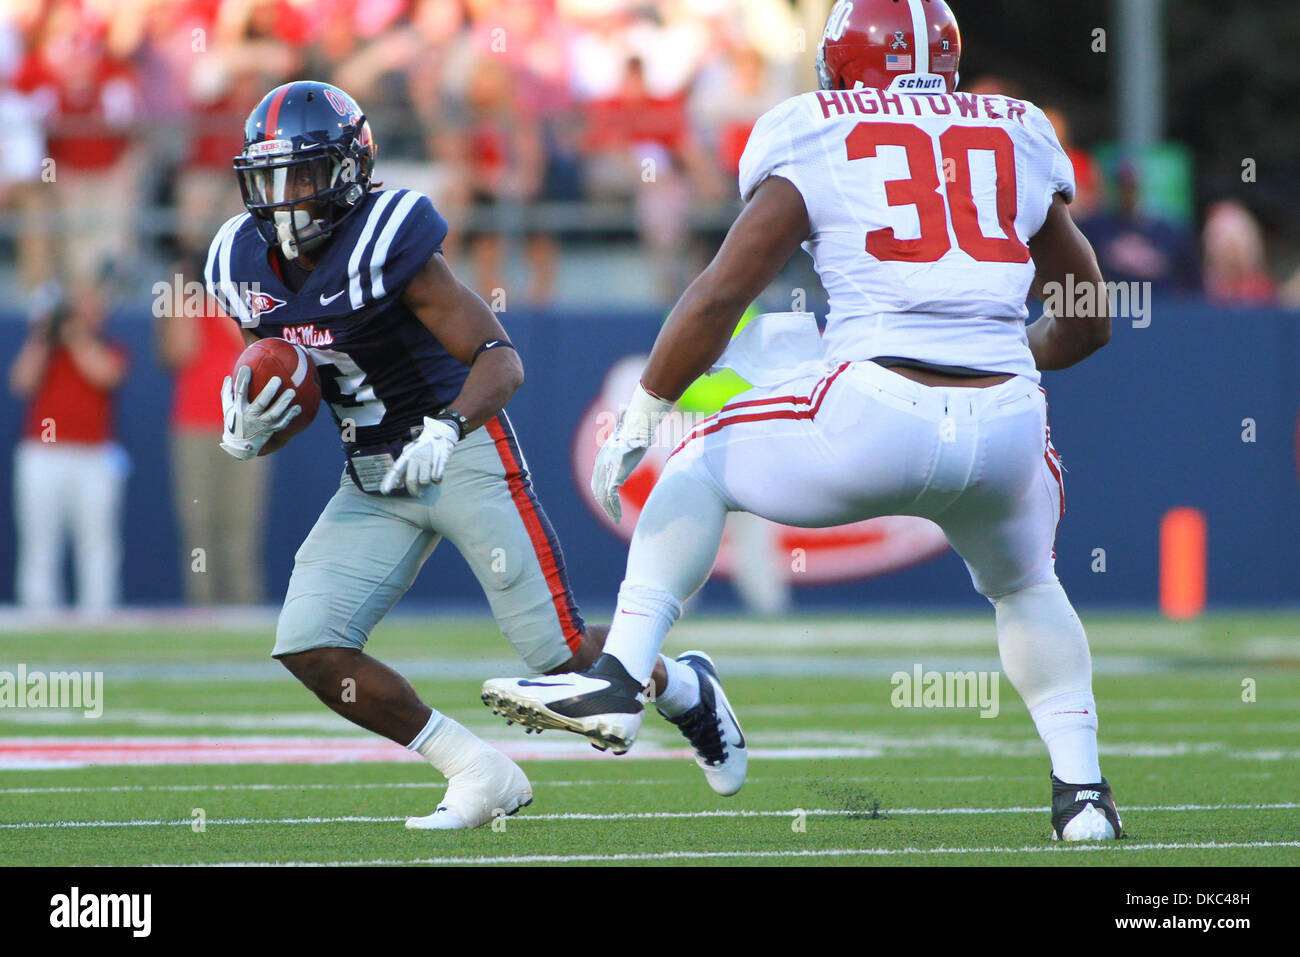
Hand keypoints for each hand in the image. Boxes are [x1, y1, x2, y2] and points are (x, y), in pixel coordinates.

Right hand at [220, 365, 300, 459]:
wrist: (240, 446)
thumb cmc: (233, 422)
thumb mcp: (227, 408)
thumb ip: (227, 393)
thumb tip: (229, 377)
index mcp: (239, 409)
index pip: (240, 393)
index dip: (243, 380)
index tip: (247, 368)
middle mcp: (250, 417)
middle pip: (261, 403)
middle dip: (269, 391)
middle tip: (278, 379)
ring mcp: (261, 425)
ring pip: (274, 414)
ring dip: (283, 403)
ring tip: (292, 392)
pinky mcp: (270, 430)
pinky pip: (282, 423)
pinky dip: (290, 416)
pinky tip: (298, 407)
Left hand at [380, 416, 458, 494]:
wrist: (439, 434)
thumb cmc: (421, 449)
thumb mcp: (409, 455)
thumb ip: (403, 469)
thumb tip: (397, 484)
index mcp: (406, 456)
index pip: (395, 470)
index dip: (389, 481)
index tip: (384, 492)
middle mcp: (415, 457)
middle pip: (411, 480)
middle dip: (414, 491)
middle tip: (418, 495)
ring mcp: (428, 458)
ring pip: (425, 482)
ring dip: (427, 483)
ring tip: (429, 475)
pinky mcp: (440, 462)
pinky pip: (437, 479)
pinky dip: (437, 479)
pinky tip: (437, 471)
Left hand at [590, 383, 672, 522]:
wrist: (637, 427)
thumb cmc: (636, 428)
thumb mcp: (628, 429)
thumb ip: (625, 424)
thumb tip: (626, 408)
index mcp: (604, 456)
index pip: (598, 477)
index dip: (602, 491)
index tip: (608, 502)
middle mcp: (602, 464)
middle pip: (598, 488)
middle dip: (605, 504)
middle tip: (613, 516)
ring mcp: (607, 470)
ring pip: (603, 496)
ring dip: (609, 509)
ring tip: (616, 519)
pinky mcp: (615, 475)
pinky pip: (611, 496)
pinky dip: (613, 507)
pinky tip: (617, 517)